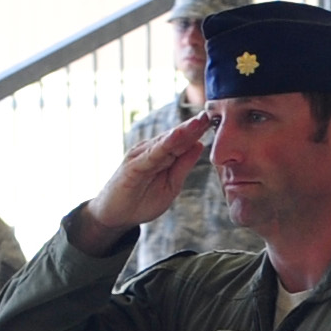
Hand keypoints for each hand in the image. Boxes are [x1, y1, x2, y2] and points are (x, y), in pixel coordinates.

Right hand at [69, 112, 209, 255]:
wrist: (115, 216)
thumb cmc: (141, 200)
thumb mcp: (171, 185)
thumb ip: (182, 166)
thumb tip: (199, 146)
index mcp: (162, 155)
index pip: (183, 141)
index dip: (198, 131)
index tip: (215, 121)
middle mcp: (151, 151)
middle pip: (175, 137)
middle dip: (193, 126)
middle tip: (211, 114)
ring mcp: (141, 157)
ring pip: (165, 142)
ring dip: (182, 131)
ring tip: (199, 122)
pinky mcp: (133, 167)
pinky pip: (151, 156)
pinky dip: (163, 146)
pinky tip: (176, 137)